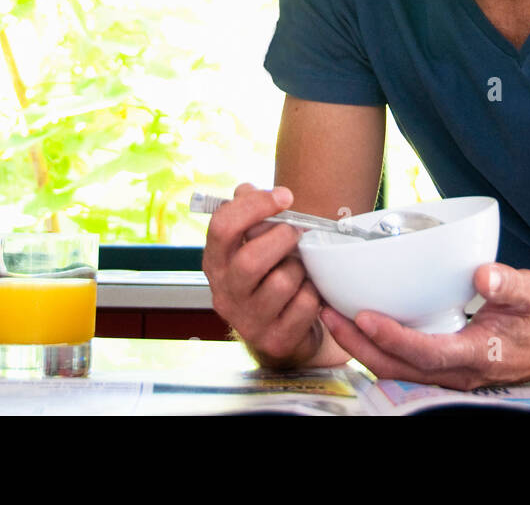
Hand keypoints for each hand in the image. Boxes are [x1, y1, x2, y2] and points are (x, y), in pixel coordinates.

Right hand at [201, 182, 325, 367]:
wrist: (282, 333)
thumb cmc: (269, 277)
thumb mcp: (254, 245)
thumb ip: (248, 215)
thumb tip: (245, 189)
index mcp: (215, 263)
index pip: (222, 227)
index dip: (255, 205)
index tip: (285, 196)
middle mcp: (225, 293)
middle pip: (250, 260)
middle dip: (282, 239)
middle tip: (297, 233)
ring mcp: (248, 321)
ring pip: (282, 282)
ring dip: (300, 269)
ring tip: (301, 269)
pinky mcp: (275, 340)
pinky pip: (305, 305)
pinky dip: (314, 293)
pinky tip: (309, 292)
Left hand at [319, 263, 529, 389]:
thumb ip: (507, 284)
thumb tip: (483, 275)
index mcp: (476, 355)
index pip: (425, 353)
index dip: (392, 338)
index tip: (363, 316)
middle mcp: (456, 372)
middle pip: (397, 368)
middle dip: (357, 344)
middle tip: (327, 311)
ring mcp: (448, 373)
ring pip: (394, 369)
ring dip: (360, 347)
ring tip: (331, 314)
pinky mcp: (442, 365)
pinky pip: (402, 363)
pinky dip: (376, 345)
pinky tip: (359, 323)